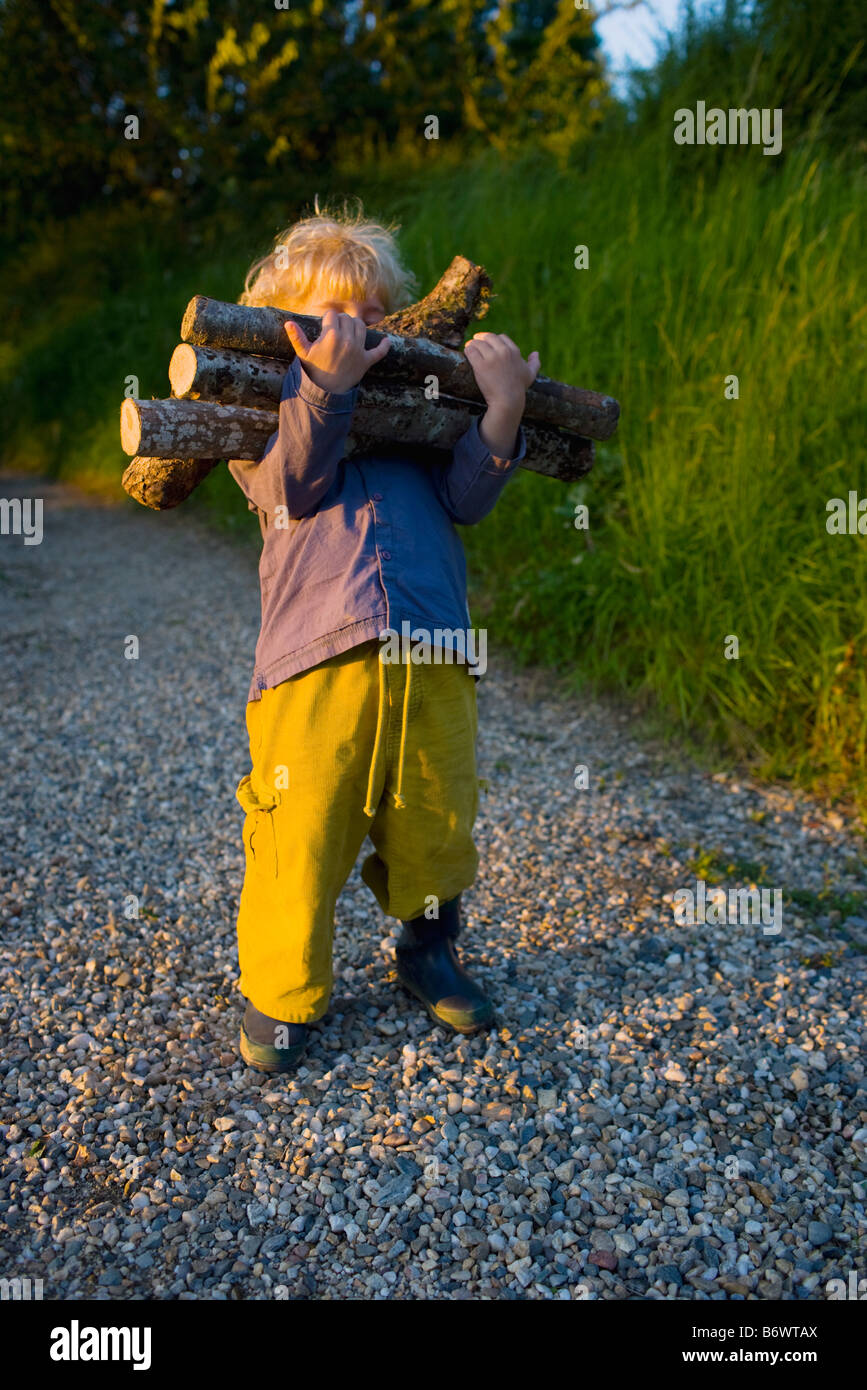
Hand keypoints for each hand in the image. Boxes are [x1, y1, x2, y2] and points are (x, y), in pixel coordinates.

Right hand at [285, 309, 390, 393]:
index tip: (324, 326)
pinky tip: (386, 341)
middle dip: (340, 321)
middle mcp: (347, 340)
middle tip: (334, 330)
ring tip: (348, 332)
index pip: (332, 315)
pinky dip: (384, 346)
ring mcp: (358, 350)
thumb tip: (288, 322)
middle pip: (347, 318)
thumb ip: (296, 337)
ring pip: (361, 326)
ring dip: (356, 326)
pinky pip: (379, 352)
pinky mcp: (366, 361)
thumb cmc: (313, 370)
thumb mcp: (303, 354)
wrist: (326, 391)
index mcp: (331, 335)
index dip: (327, 319)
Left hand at [464, 333, 540, 460]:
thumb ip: (534, 363)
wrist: (508, 401)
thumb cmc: (519, 388)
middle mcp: (503, 352)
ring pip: (477, 343)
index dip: (493, 339)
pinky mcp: (480, 365)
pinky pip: (470, 351)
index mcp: (514, 351)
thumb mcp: (530, 375)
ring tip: (469, 347)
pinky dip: (467, 350)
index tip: (488, 343)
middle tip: (475, 341)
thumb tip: (536, 353)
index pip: (500, 337)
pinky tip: (467, 352)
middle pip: (488, 337)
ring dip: (472, 344)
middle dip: (481, 338)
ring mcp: (491, 358)